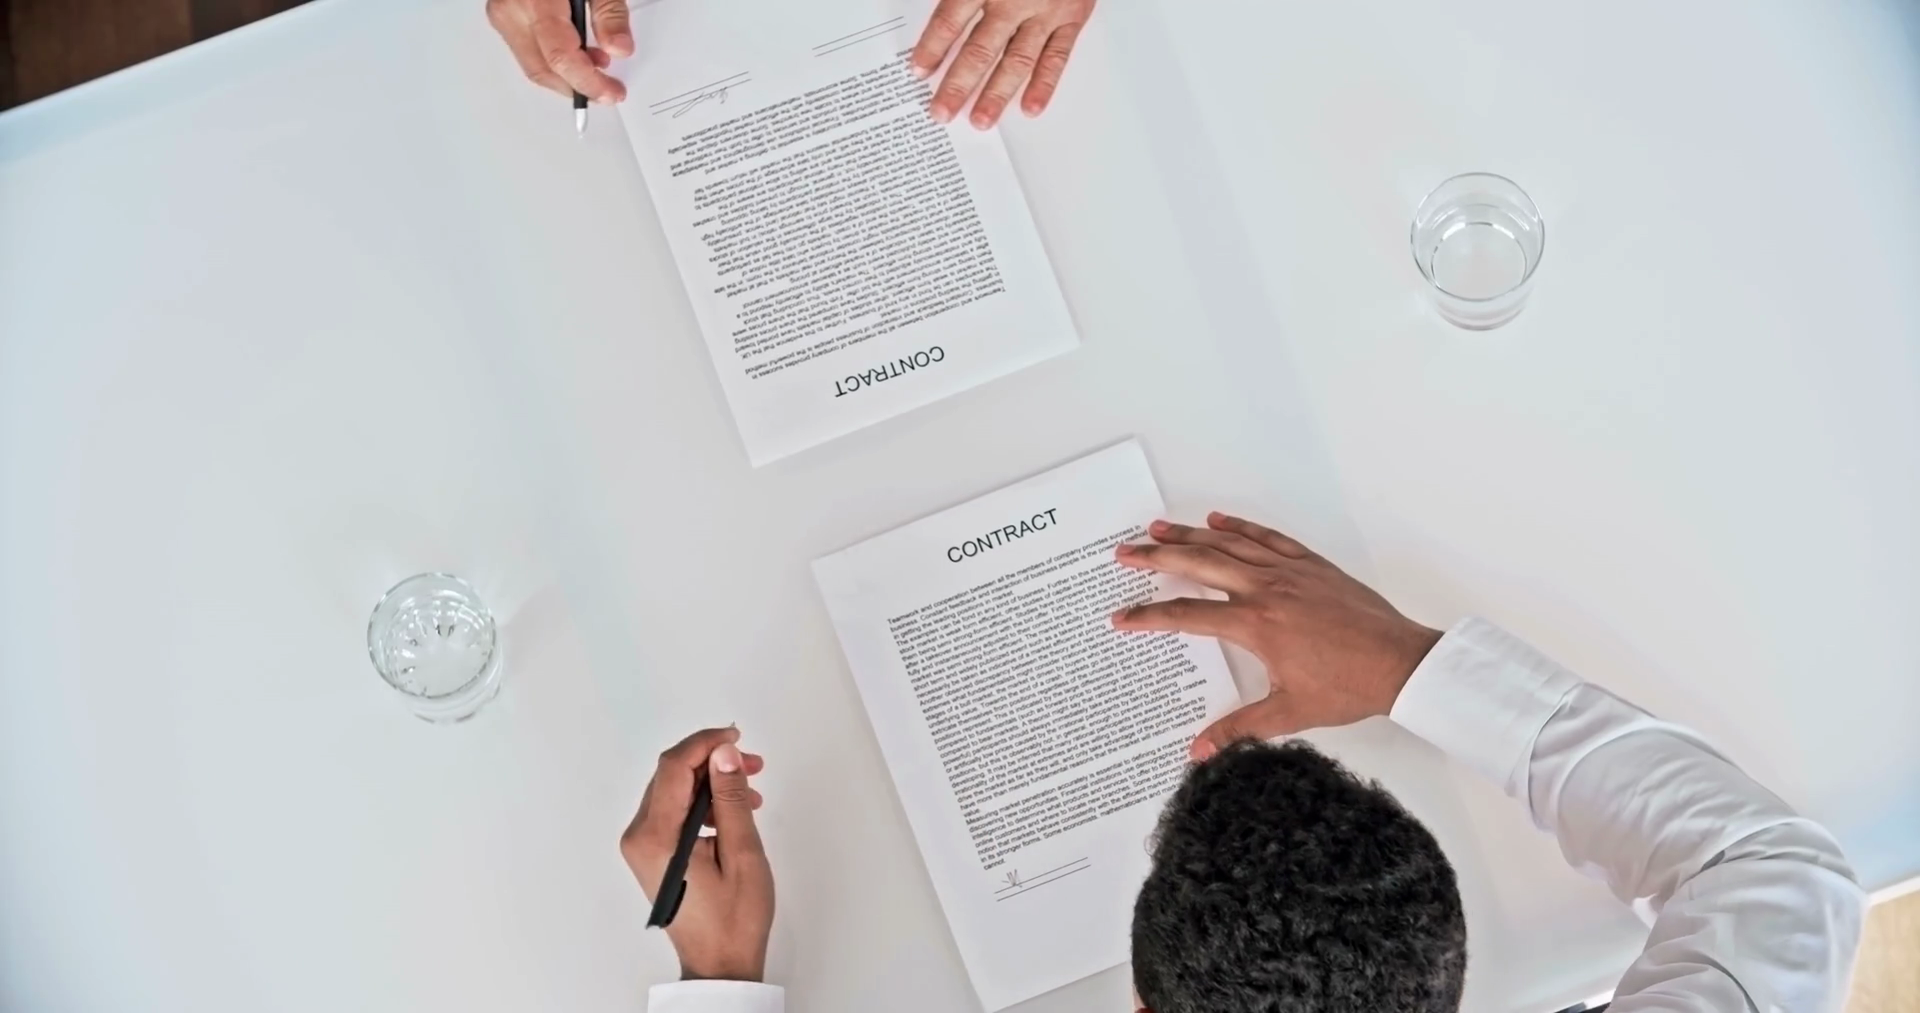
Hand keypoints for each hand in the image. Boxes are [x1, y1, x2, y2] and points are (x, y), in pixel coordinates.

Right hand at [486, 0, 630, 102]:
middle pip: (542, 69)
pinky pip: (527, 50)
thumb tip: (620, 48)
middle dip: (577, 86)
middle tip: (608, 89)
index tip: (611, 92)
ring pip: (532, 64)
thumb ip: (609, 13)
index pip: (560, 57)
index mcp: (535, 0)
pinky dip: (552, 59)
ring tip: (598, 65)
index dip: (588, 82)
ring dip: (565, 75)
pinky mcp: (502, 14)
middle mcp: (510, 9)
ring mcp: (501, 13)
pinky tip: (577, 53)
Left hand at [619, 727, 773, 981]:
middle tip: (748, 762)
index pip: (673, 767)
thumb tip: (723, 754)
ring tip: (749, 788)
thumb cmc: (733, 920)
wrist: (719, 962)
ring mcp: (644, 847)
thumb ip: (730, 798)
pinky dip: (703, 802)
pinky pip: (675, 811)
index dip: (705, 744)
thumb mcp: (742, 852)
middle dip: (711, 761)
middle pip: (671, 775)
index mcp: (656, 837)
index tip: (734, 737)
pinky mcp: (653, 853)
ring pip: (674, 790)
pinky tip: (732, 810)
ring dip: (711, 781)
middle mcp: (640, 838)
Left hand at [910, 0, 1095, 128]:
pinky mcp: (1074, 16)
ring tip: (979, 122)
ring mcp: (1046, 11)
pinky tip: (1030, 108)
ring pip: (1017, 60)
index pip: (952, 18)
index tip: (918, 71)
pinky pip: (1058, 56)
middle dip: (958, 84)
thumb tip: (941, 7)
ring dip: (997, 95)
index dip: (933, 47)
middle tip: (941, 112)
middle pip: (980, 49)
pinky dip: (1045, 84)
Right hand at [1111, 513, 1444, 757]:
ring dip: (1190, 534)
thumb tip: (1199, 752)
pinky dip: (1240, 526)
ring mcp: (1289, 572)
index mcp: (1256, 624)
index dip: (1149, 616)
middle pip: (1198, 564)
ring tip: (1158, 528)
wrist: (1401, 663)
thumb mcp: (1289, 713)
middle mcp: (1266, 589)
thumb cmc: (1350, 687)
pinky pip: (1267, 537)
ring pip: (1229, 543)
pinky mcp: (1311, 565)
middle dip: (1157, 557)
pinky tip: (1218, 520)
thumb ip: (1239, 729)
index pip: (1187, 615)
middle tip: (1125, 553)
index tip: (1122, 618)